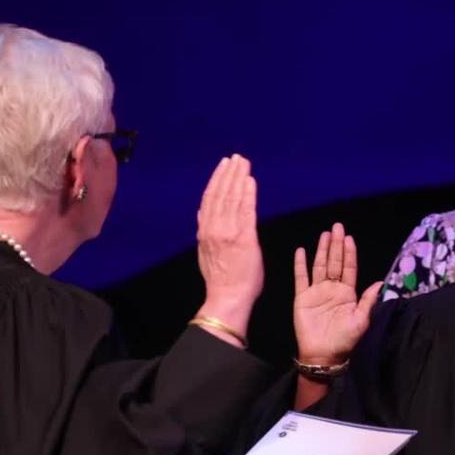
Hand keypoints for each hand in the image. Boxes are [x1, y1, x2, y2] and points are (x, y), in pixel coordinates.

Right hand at [196, 154, 262, 332]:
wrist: (227, 297)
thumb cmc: (221, 279)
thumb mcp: (205, 251)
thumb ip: (206, 231)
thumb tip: (203, 213)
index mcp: (205, 231)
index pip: (210, 198)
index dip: (217, 180)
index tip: (223, 166)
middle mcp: (214, 228)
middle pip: (220, 193)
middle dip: (228, 173)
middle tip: (236, 158)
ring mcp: (228, 233)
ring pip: (232, 198)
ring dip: (238, 178)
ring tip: (243, 163)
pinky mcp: (244, 239)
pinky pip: (246, 211)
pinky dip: (248, 194)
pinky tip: (251, 181)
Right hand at [294, 222, 382, 363]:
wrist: (322, 354)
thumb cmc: (344, 339)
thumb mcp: (361, 320)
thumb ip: (368, 301)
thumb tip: (379, 283)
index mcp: (348, 293)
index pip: (349, 268)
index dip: (349, 253)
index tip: (349, 238)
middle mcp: (333, 289)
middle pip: (334, 262)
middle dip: (336, 245)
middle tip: (337, 227)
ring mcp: (317, 292)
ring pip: (320, 266)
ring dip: (322, 250)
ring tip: (324, 234)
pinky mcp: (302, 297)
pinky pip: (301, 278)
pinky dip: (300, 264)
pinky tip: (301, 251)